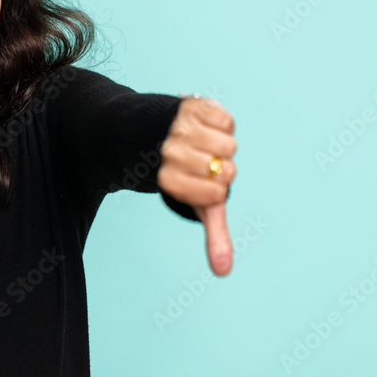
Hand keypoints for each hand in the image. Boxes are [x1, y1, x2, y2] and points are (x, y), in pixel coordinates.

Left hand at [157, 97, 236, 276]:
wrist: (148, 133)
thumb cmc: (181, 174)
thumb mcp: (196, 204)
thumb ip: (213, 236)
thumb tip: (223, 271)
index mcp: (168, 181)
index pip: (217, 195)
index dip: (217, 191)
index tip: (201, 185)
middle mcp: (170, 154)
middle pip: (227, 170)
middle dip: (220, 169)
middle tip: (200, 163)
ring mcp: (179, 128)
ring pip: (228, 144)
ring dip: (222, 146)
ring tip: (201, 145)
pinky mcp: (190, 105)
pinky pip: (226, 120)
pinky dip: (222, 124)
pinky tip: (203, 127)